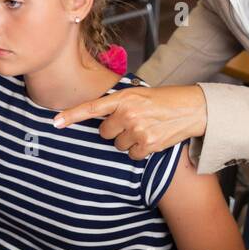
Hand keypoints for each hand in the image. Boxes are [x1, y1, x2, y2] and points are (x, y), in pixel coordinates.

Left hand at [52, 84, 206, 160]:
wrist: (193, 109)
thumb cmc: (164, 100)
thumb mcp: (139, 94)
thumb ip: (119, 104)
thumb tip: (100, 119)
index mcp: (124, 97)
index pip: (92, 108)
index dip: (72, 115)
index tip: (55, 122)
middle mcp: (128, 113)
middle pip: (105, 133)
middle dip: (115, 131)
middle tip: (133, 122)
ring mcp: (138, 130)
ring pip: (118, 145)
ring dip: (129, 140)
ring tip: (146, 128)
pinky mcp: (148, 144)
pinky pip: (132, 154)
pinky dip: (140, 150)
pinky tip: (151, 138)